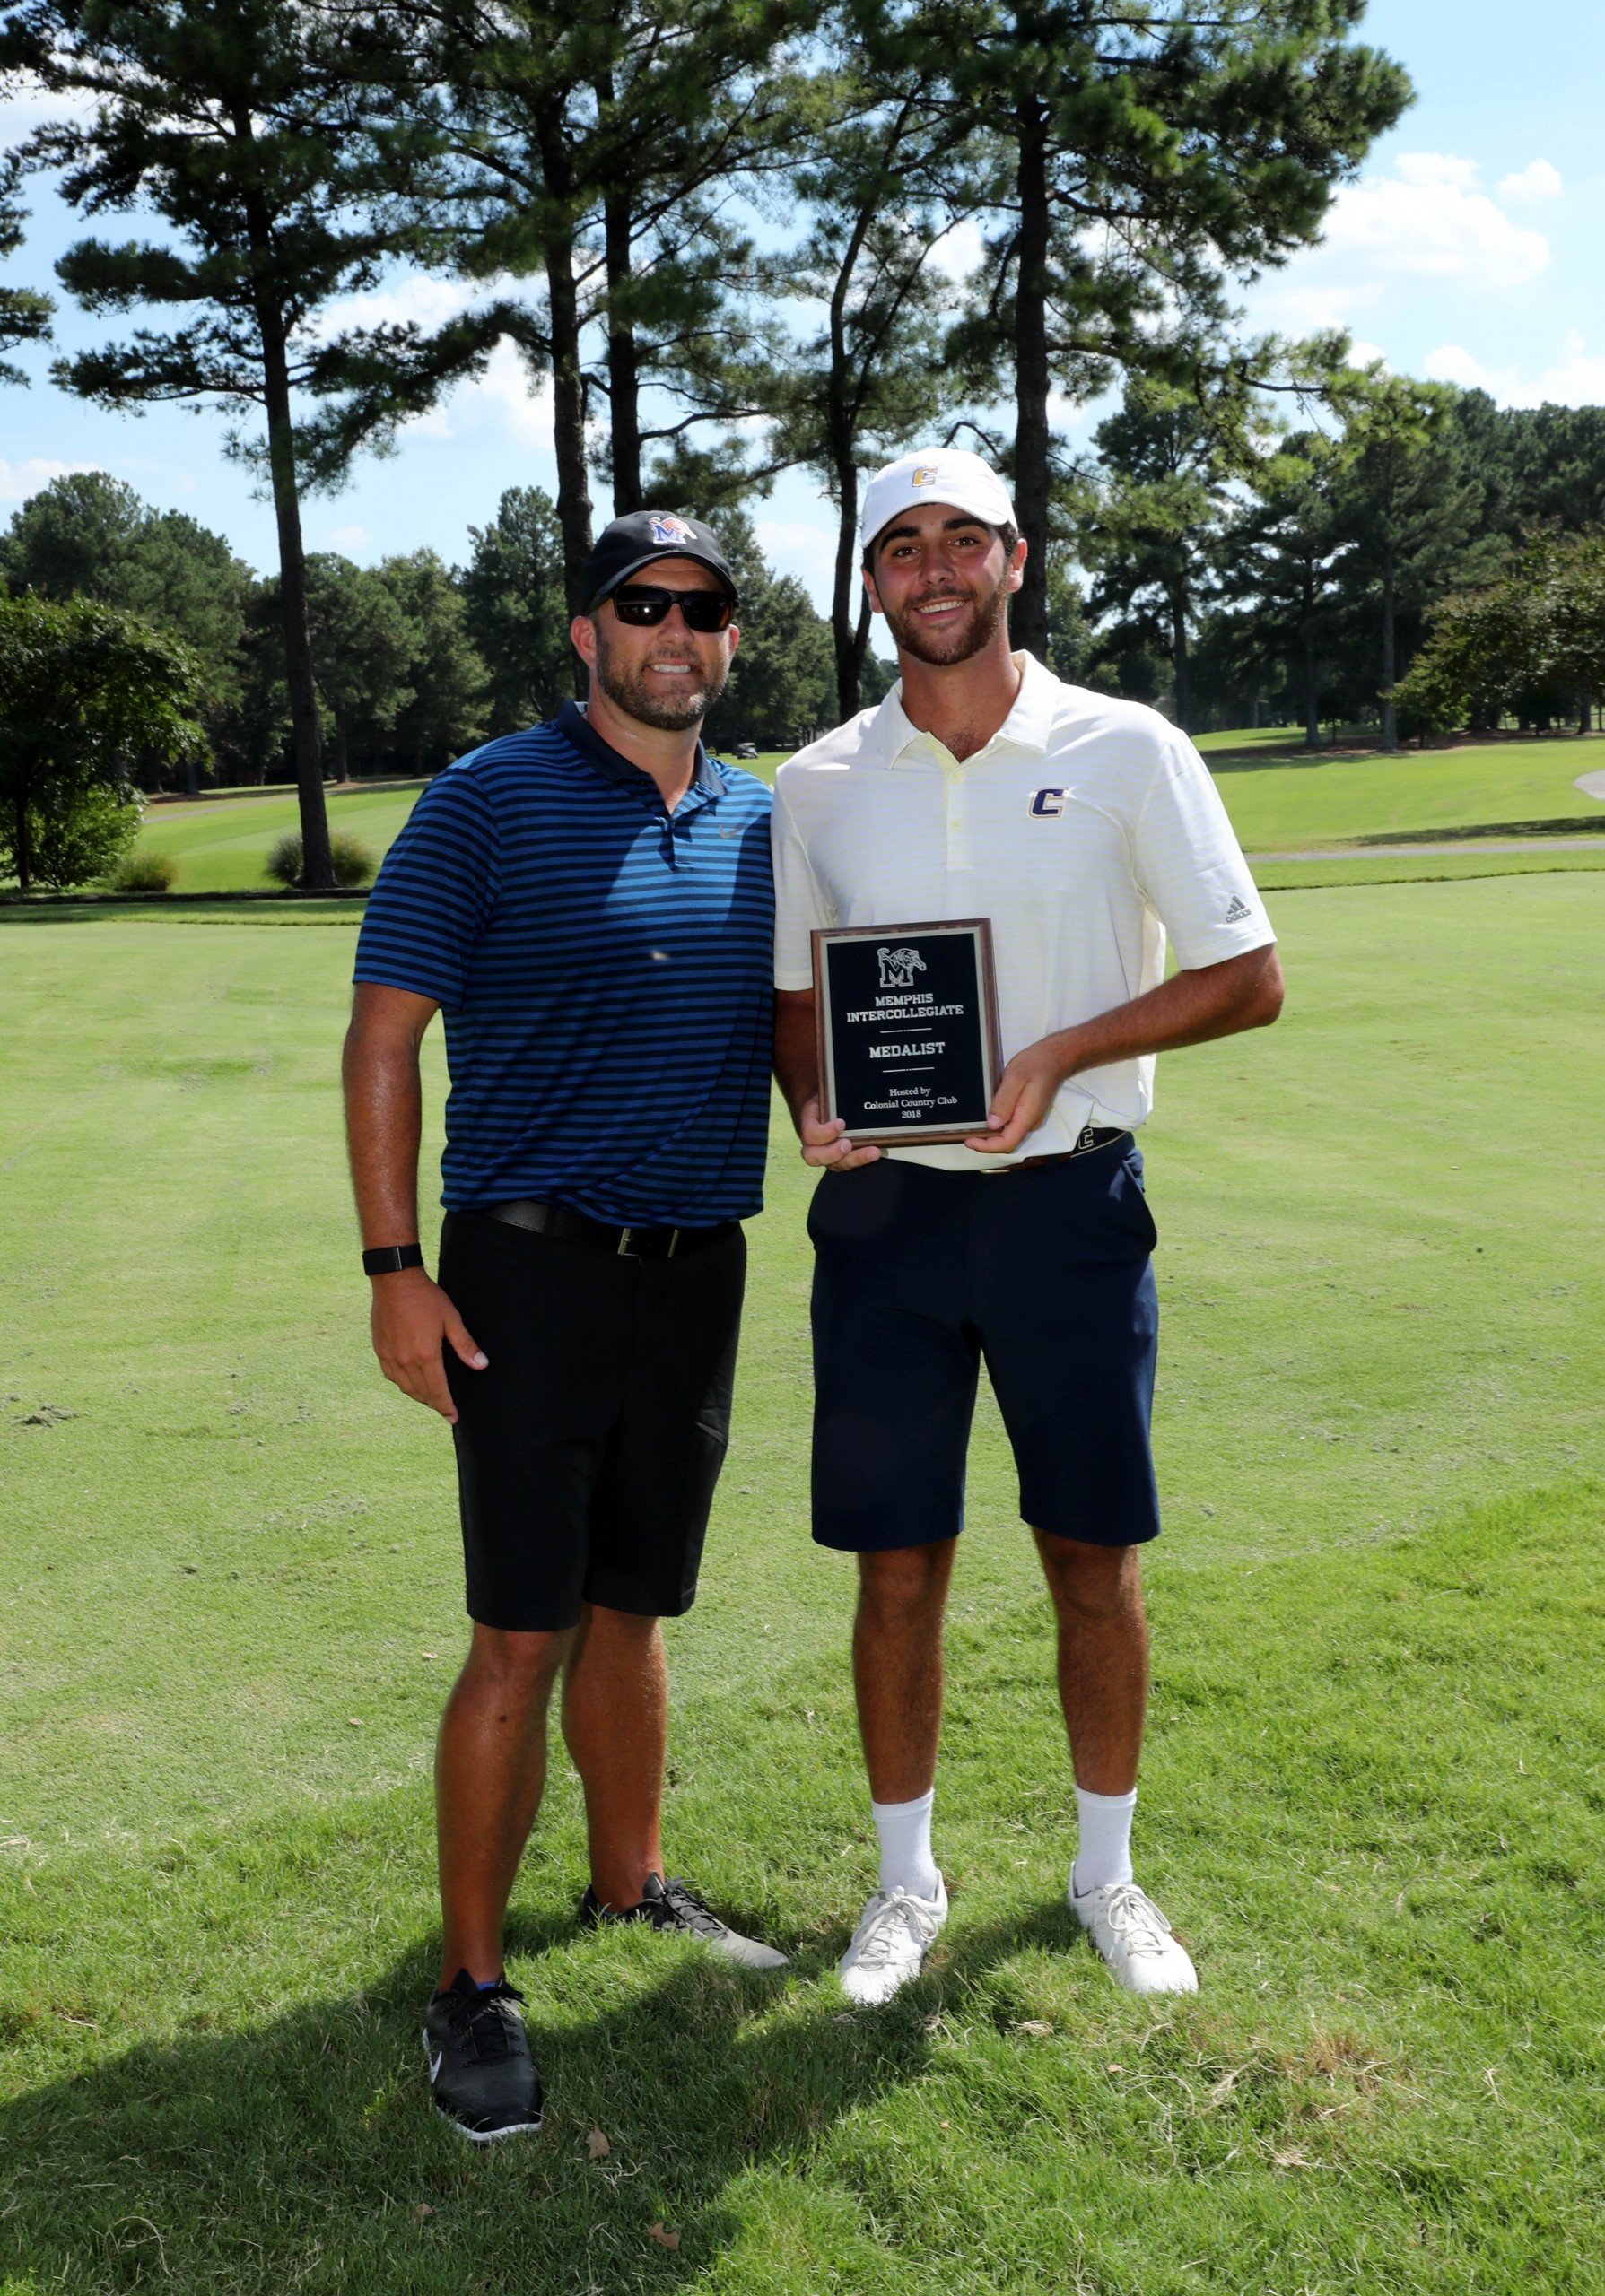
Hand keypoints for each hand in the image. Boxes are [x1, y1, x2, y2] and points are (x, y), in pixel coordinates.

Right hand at [370, 1267, 486, 1421]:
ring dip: (419, 1396)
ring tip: (431, 1399)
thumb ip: (465, 1345)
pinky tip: (411, 1382)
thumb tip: (481, 1365)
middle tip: (445, 1410)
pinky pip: (392, 1377)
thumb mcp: (451, 1319)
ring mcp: (390, 1357)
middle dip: (435, 1404)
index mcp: (425, 1355)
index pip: (438, 1391)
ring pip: (406, 1388)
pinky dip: (403, 1384)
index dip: (446, 1406)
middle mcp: (405, 1361)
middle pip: (422, 1393)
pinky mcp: (380, 1350)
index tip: (454, 1417)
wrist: (394, 1281)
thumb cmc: (426, 1298)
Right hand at [798, 1096, 880, 1169]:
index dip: (824, 1132)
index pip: (810, 1134)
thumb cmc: (827, 1101)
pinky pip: (849, 1163)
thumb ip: (832, 1094)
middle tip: (847, 1145)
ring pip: (836, 1164)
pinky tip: (876, 1151)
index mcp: (808, 1126)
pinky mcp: (841, 1159)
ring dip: (856, 1159)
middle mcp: (813, 1145)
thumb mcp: (825, 1095)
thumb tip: (850, 1081)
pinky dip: (863, 1159)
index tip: (841, 1123)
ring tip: (873, 1152)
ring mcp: (827, 1155)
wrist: (826, 1109)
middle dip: (833, 1153)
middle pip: (815, 1157)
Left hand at [964, 1036, 1072, 1154]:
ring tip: (972, 1128)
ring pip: (1009, 1136)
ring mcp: (1030, 1118)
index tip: (968, 1141)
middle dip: (986, 1143)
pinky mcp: (1028, 1113)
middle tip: (966, 1135)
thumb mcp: (1015, 1078)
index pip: (1007, 1143)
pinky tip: (985, 1117)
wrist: (1055, 1057)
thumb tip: (992, 1124)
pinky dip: (997, 1127)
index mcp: (1027, 1116)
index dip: (986, 1146)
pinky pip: (1012, 1126)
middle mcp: (1030, 1122)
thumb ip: (1003, 1101)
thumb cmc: (1036, 1064)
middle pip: (1007, 1143)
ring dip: (991, 1136)